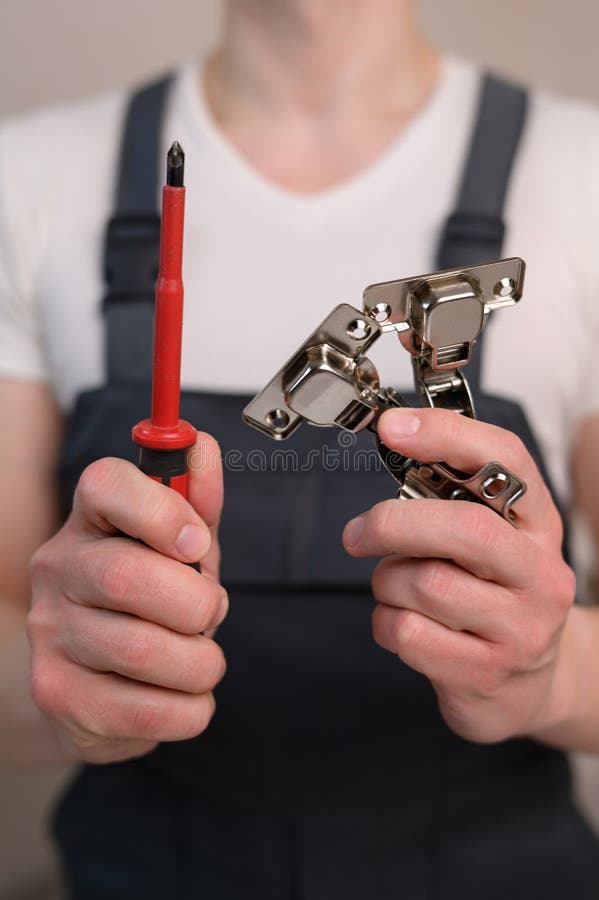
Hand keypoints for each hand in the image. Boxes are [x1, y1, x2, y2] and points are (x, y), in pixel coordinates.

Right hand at [26, 433, 226, 763]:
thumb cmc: (150, 598)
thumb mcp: (181, 546)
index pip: (106, 485)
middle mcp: (58, 569)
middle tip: (210, 613)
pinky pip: (146, 712)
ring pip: (145, 652)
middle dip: (197, 603)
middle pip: (127, 576)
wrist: (96, 674)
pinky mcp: (58, 696)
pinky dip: (189, 710)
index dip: (161, 510)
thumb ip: (198, 501)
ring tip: (202, 661)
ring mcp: (50, 634)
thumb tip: (206, 448)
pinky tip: (183, 698)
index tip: (197, 541)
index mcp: (91, 519)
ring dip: (202, 663)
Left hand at [342, 408, 575, 743]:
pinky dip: (385, 622)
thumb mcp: (492, 540)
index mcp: (538, 523)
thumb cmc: (496, 596)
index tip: (392, 429)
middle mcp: (540, 572)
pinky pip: (409, 633)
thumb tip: (397, 444)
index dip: (446, 435)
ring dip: (387, 580)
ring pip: (426, 584)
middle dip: (393, 523)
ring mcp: (520, 628)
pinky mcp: (487, 673)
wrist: (532, 685)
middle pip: (463, 528)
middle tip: (357, 533)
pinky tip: (398, 622)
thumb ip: (455, 498)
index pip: (505, 459)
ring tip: (393, 586)